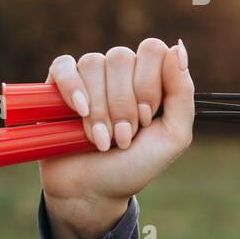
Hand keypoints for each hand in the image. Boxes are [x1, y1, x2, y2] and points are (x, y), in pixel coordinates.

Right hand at [38, 38, 194, 226]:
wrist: (94, 191)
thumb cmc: (135, 164)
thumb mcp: (173, 135)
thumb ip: (183, 93)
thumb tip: (177, 48)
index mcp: (151, 78)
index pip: (152, 50)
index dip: (148, 84)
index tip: (145, 118)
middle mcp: (121, 72)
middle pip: (122, 57)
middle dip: (123, 103)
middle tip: (124, 136)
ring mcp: (89, 77)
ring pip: (93, 64)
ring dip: (99, 108)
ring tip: (102, 139)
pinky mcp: (57, 86)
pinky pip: (63, 66)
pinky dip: (72, 88)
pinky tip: (79, 112)